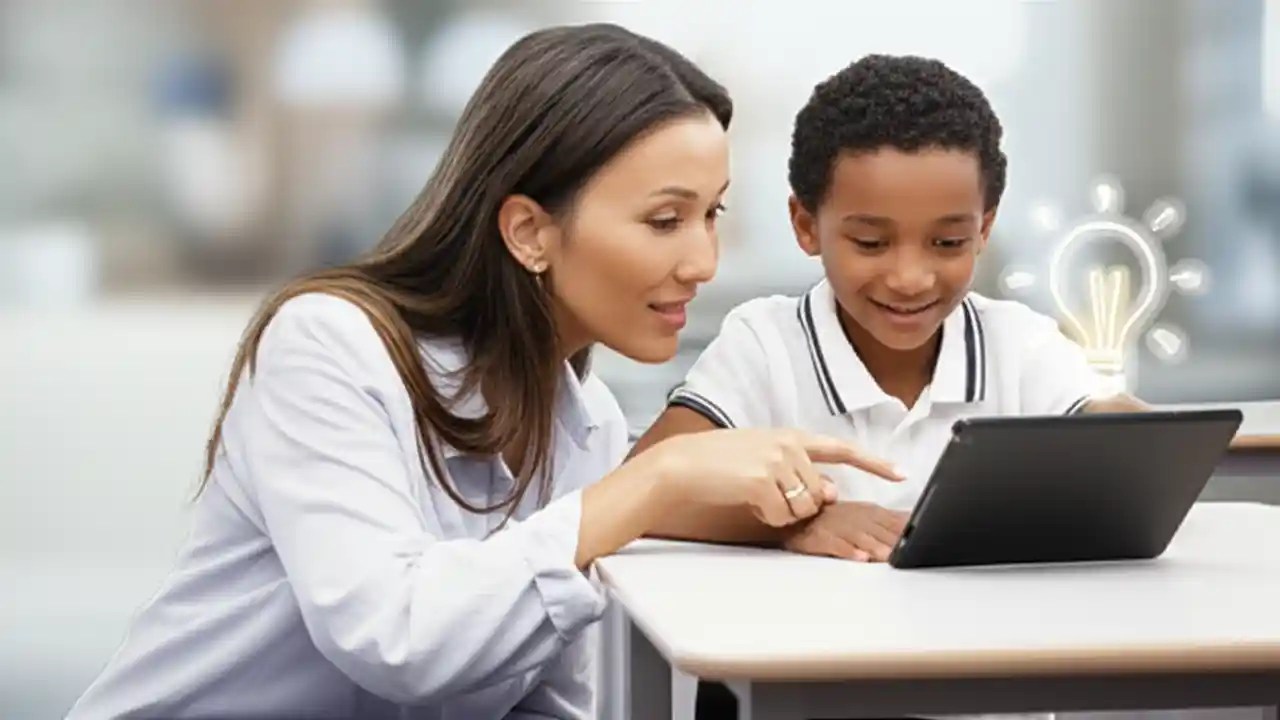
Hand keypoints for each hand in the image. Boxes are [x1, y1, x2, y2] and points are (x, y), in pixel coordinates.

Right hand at [642, 429, 902, 527]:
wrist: (682, 465)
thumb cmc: (718, 464)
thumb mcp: (764, 459)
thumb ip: (800, 472)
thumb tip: (833, 493)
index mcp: (792, 437)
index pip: (842, 449)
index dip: (874, 463)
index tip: (899, 473)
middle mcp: (789, 445)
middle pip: (821, 494)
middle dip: (801, 507)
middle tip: (768, 497)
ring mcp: (777, 461)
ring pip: (806, 508)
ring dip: (783, 513)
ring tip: (754, 496)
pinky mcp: (763, 481)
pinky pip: (783, 517)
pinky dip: (768, 518)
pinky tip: (747, 502)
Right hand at [782, 501, 909, 561]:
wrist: (796, 518)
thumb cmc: (835, 519)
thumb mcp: (866, 515)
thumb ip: (892, 521)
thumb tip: (920, 525)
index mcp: (871, 512)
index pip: (896, 521)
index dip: (911, 530)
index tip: (925, 539)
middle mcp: (857, 518)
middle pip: (882, 530)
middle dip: (896, 541)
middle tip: (911, 551)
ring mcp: (839, 527)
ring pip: (861, 537)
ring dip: (876, 547)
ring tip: (888, 557)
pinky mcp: (821, 537)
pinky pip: (836, 544)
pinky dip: (848, 551)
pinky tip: (859, 558)